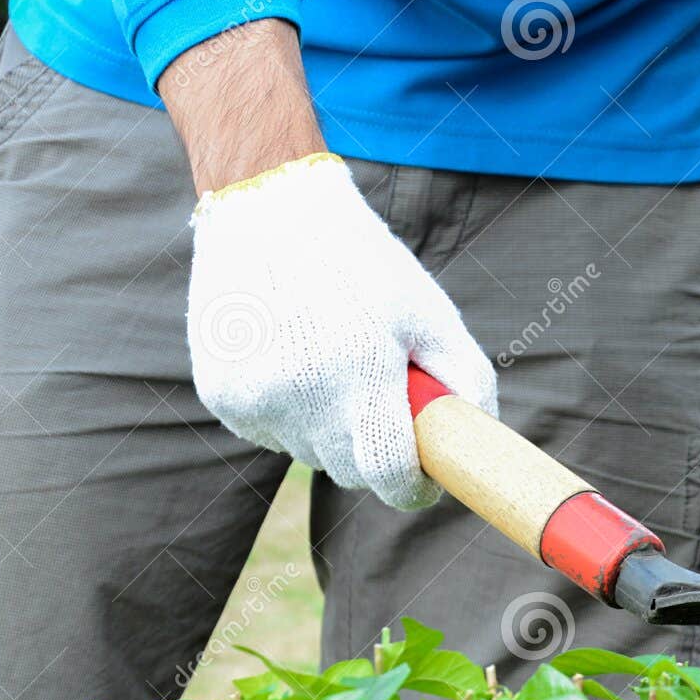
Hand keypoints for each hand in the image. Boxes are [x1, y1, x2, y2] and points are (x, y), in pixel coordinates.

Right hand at [186, 153, 497, 507]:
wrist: (269, 210)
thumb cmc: (366, 266)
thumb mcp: (432, 313)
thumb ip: (468, 382)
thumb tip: (476, 446)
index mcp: (362, 370)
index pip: (389, 475)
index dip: (413, 489)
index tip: (423, 482)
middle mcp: (302, 391)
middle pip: (350, 472)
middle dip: (375, 454)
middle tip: (381, 406)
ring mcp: (256, 396)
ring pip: (309, 454)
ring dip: (330, 430)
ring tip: (331, 364)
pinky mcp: (223, 395)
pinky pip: (270, 433)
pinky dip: (289, 413)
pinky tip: (291, 360)